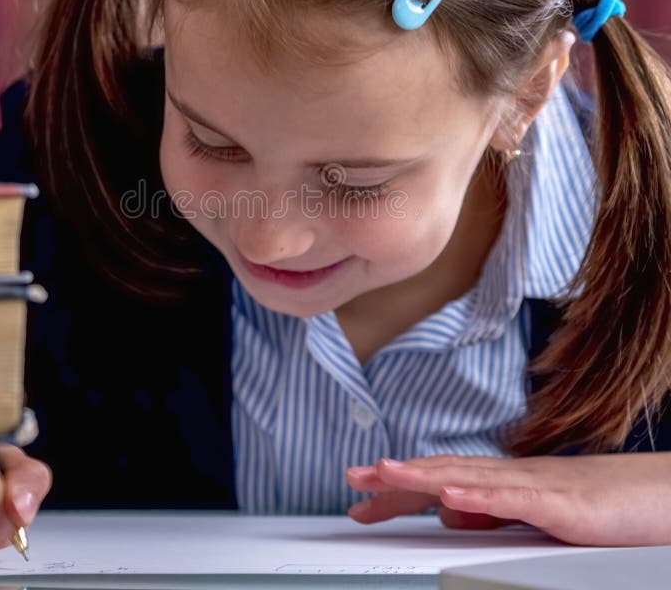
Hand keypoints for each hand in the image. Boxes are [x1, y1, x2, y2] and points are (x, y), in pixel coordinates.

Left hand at [345, 452, 670, 546]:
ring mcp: (536, 487)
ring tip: (384, 474)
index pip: (441, 482)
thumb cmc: (601, 506)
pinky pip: (517, 500)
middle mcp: (512, 478)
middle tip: (353, 479)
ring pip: (470, 479)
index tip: (363, 497)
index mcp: (503, 485)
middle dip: (396, 476)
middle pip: (443, 473)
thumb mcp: (536, 519)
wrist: (659, 497)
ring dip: (424, 476)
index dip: (400, 488)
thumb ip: (495, 514)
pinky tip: (453, 497)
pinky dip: (482, 496)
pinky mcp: (563, 506)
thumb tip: (451, 514)